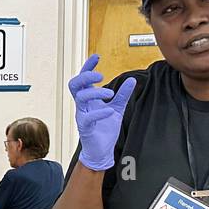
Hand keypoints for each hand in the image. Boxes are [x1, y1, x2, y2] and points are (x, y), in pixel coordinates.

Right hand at [68, 54, 135, 170]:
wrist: (102, 151)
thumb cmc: (105, 130)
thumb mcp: (117, 108)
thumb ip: (123, 95)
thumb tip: (132, 80)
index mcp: (88, 99)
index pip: (83, 79)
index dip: (88, 66)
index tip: (97, 57)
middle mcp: (83, 105)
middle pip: (75, 84)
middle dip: (86, 76)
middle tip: (101, 75)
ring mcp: (82, 116)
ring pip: (81, 98)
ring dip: (95, 92)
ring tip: (110, 94)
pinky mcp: (85, 128)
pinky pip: (88, 117)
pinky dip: (99, 112)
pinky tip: (110, 111)